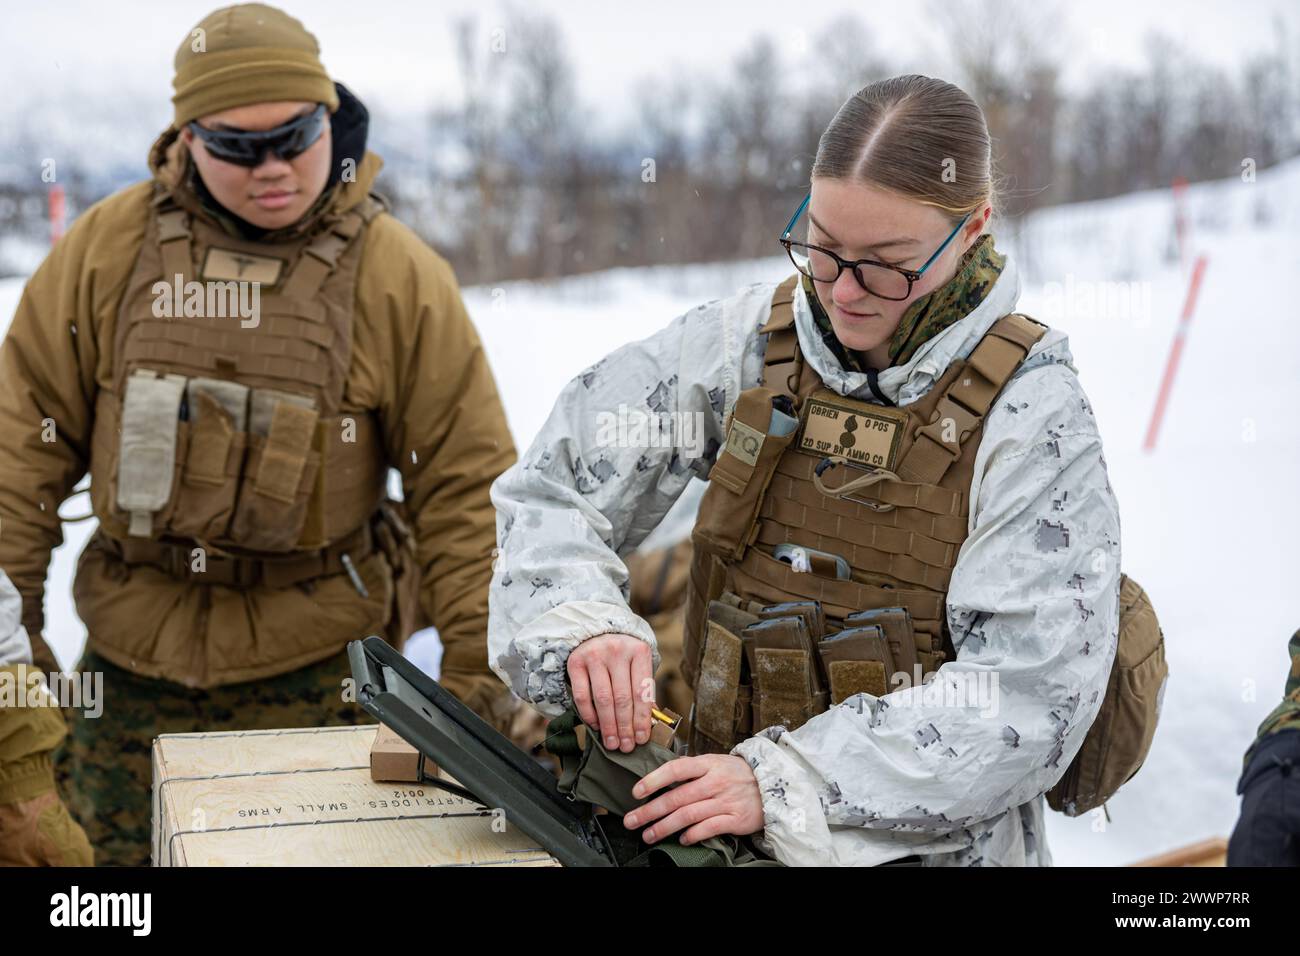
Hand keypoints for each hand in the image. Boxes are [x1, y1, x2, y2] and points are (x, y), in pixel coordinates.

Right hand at [566, 632, 653, 752]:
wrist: (596, 630)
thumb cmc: (622, 655)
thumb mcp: (637, 665)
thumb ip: (642, 690)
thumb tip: (647, 725)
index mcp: (639, 651)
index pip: (642, 692)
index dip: (642, 719)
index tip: (642, 739)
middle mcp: (617, 651)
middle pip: (622, 698)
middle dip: (625, 727)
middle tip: (626, 747)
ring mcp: (595, 655)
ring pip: (603, 699)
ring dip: (608, 726)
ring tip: (612, 743)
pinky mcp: (576, 662)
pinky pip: (582, 695)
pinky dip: (589, 715)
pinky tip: (596, 726)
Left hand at [622, 754, 763, 844]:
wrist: (773, 785)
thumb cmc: (738, 774)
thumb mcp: (716, 762)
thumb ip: (692, 768)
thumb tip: (665, 771)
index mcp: (708, 764)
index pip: (676, 769)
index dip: (654, 780)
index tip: (636, 791)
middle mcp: (715, 782)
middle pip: (677, 797)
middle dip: (650, 811)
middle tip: (631, 821)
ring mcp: (725, 801)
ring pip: (688, 815)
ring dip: (664, 827)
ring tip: (649, 835)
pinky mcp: (735, 819)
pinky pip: (708, 828)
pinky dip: (692, 835)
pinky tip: (680, 840)